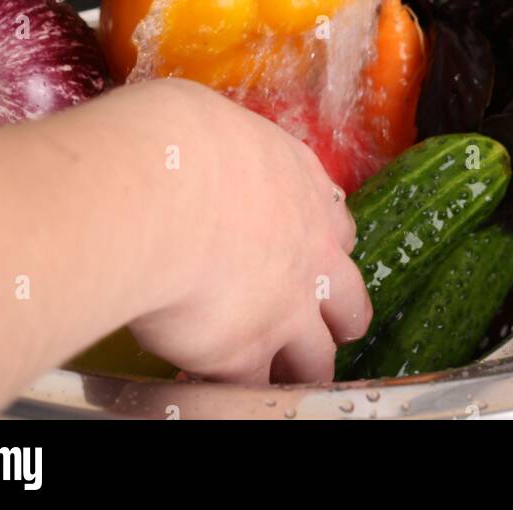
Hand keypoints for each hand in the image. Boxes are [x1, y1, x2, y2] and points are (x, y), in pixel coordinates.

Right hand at [128, 80, 371, 384]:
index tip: (313, 255)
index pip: (336, 228)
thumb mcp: (219, 124)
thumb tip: (197, 141)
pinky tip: (213, 381)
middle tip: (324, 329)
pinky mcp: (245, 355)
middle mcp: (310, 253)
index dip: (325, 248)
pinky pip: (252, 389)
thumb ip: (228, 151)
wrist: (163, 187)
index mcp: (306, 189)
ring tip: (284, 378)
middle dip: (338, 319)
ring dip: (300, 368)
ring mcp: (286, 310)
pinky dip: (235, 389)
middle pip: (349, 303)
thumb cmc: (180, 141)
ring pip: (315, 360)